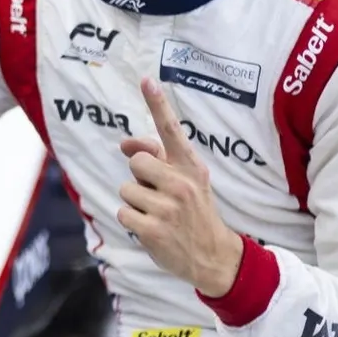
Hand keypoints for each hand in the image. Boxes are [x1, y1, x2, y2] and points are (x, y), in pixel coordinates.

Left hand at [115, 78, 245, 297]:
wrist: (214, 256)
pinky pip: (123, 213)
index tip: (146, 80)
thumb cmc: (195, 211)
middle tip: (159, 195)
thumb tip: (124, 143)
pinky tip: (152, 229)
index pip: (171, 130)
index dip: (158, 104)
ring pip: (127, 190)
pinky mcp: (153, 230)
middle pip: (137, 162)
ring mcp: (167, 208)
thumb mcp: (186, 180)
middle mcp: (181, 184)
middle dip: (141, 178)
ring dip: (136, 203)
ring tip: (158, 214)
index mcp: (191, 167)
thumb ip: (157, 158)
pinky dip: (132, 221)